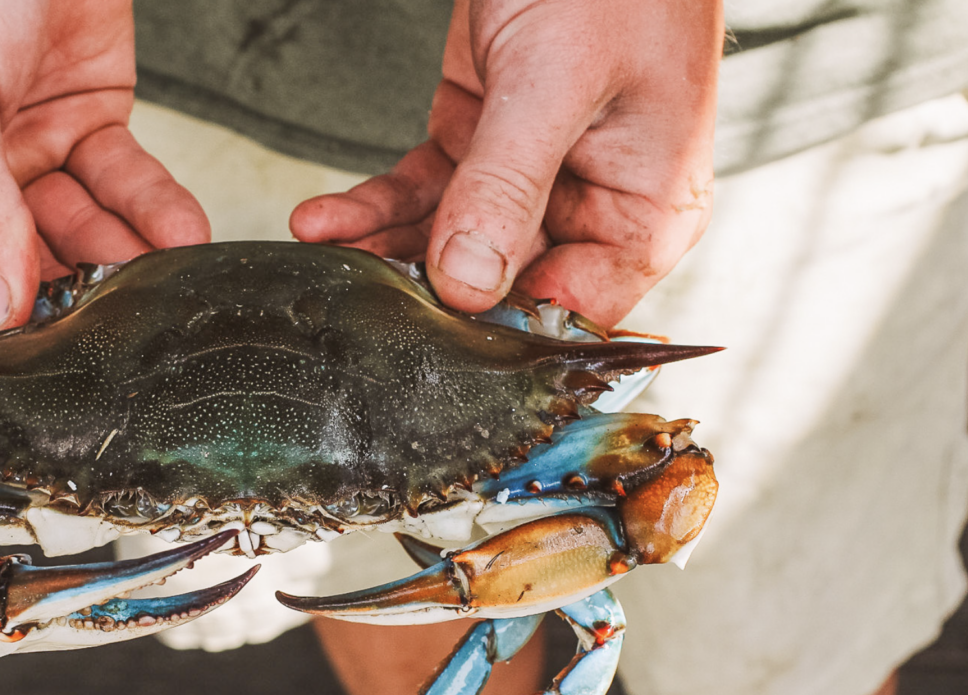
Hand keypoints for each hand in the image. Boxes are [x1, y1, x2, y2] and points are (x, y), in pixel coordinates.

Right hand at [0, 0, 208, 334]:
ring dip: (114, 265)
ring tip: (151, 289)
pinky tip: (183, 241)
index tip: (1, 367)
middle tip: (99, 337)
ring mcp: (16, 160)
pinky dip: (155, 215)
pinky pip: (122, 190)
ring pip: (70, 239)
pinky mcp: (83, 133)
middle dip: (51, 302)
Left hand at [290, 0, 721, 324]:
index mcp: (646, 208)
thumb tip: (468, 285)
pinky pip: (420, 196)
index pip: (576, 309)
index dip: (504, 332)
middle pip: (503, 286)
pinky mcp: (478, 145)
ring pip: (448, 245)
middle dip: (426, 295)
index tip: (433, 340)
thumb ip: (509, 187)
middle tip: (359, 304)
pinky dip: (370, 208)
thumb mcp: (557, 81)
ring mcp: (531, 179)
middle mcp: (591, 205)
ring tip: (325, 257)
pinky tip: (321, 222)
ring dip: (383, 252)